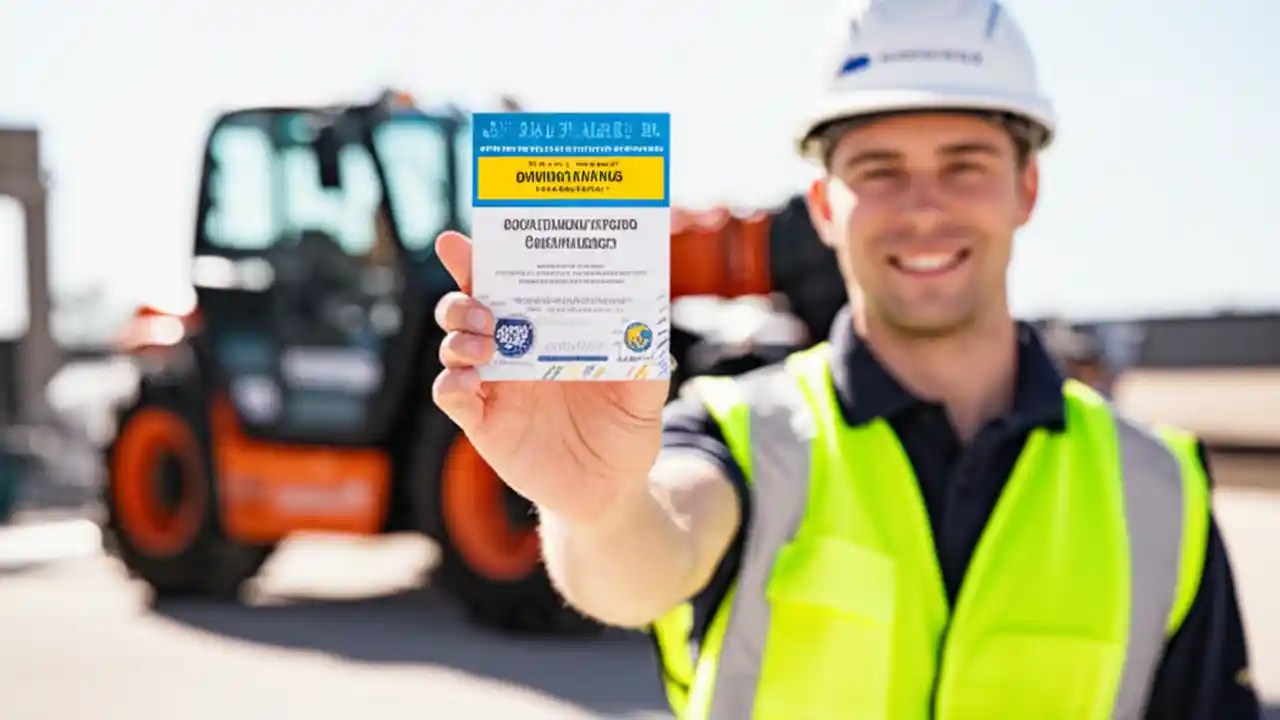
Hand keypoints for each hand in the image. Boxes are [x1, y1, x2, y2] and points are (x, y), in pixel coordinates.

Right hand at [431, 231, 670, 524]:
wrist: (612, 487)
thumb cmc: (626, 425)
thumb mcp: (646, 389)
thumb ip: (645, 356)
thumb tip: (649, 318)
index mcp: (546, 328)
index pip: (504, 284)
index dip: (476, 261)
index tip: (456, 242)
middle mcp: (512, 351)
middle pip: (466, 308)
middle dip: (462, 297)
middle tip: (484, 308)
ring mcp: (494, 386)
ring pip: (452, 347)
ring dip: (459, 338)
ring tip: (488, 343)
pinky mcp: (483, 423)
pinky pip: (451, 396)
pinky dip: (452, 383)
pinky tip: (472, 381)